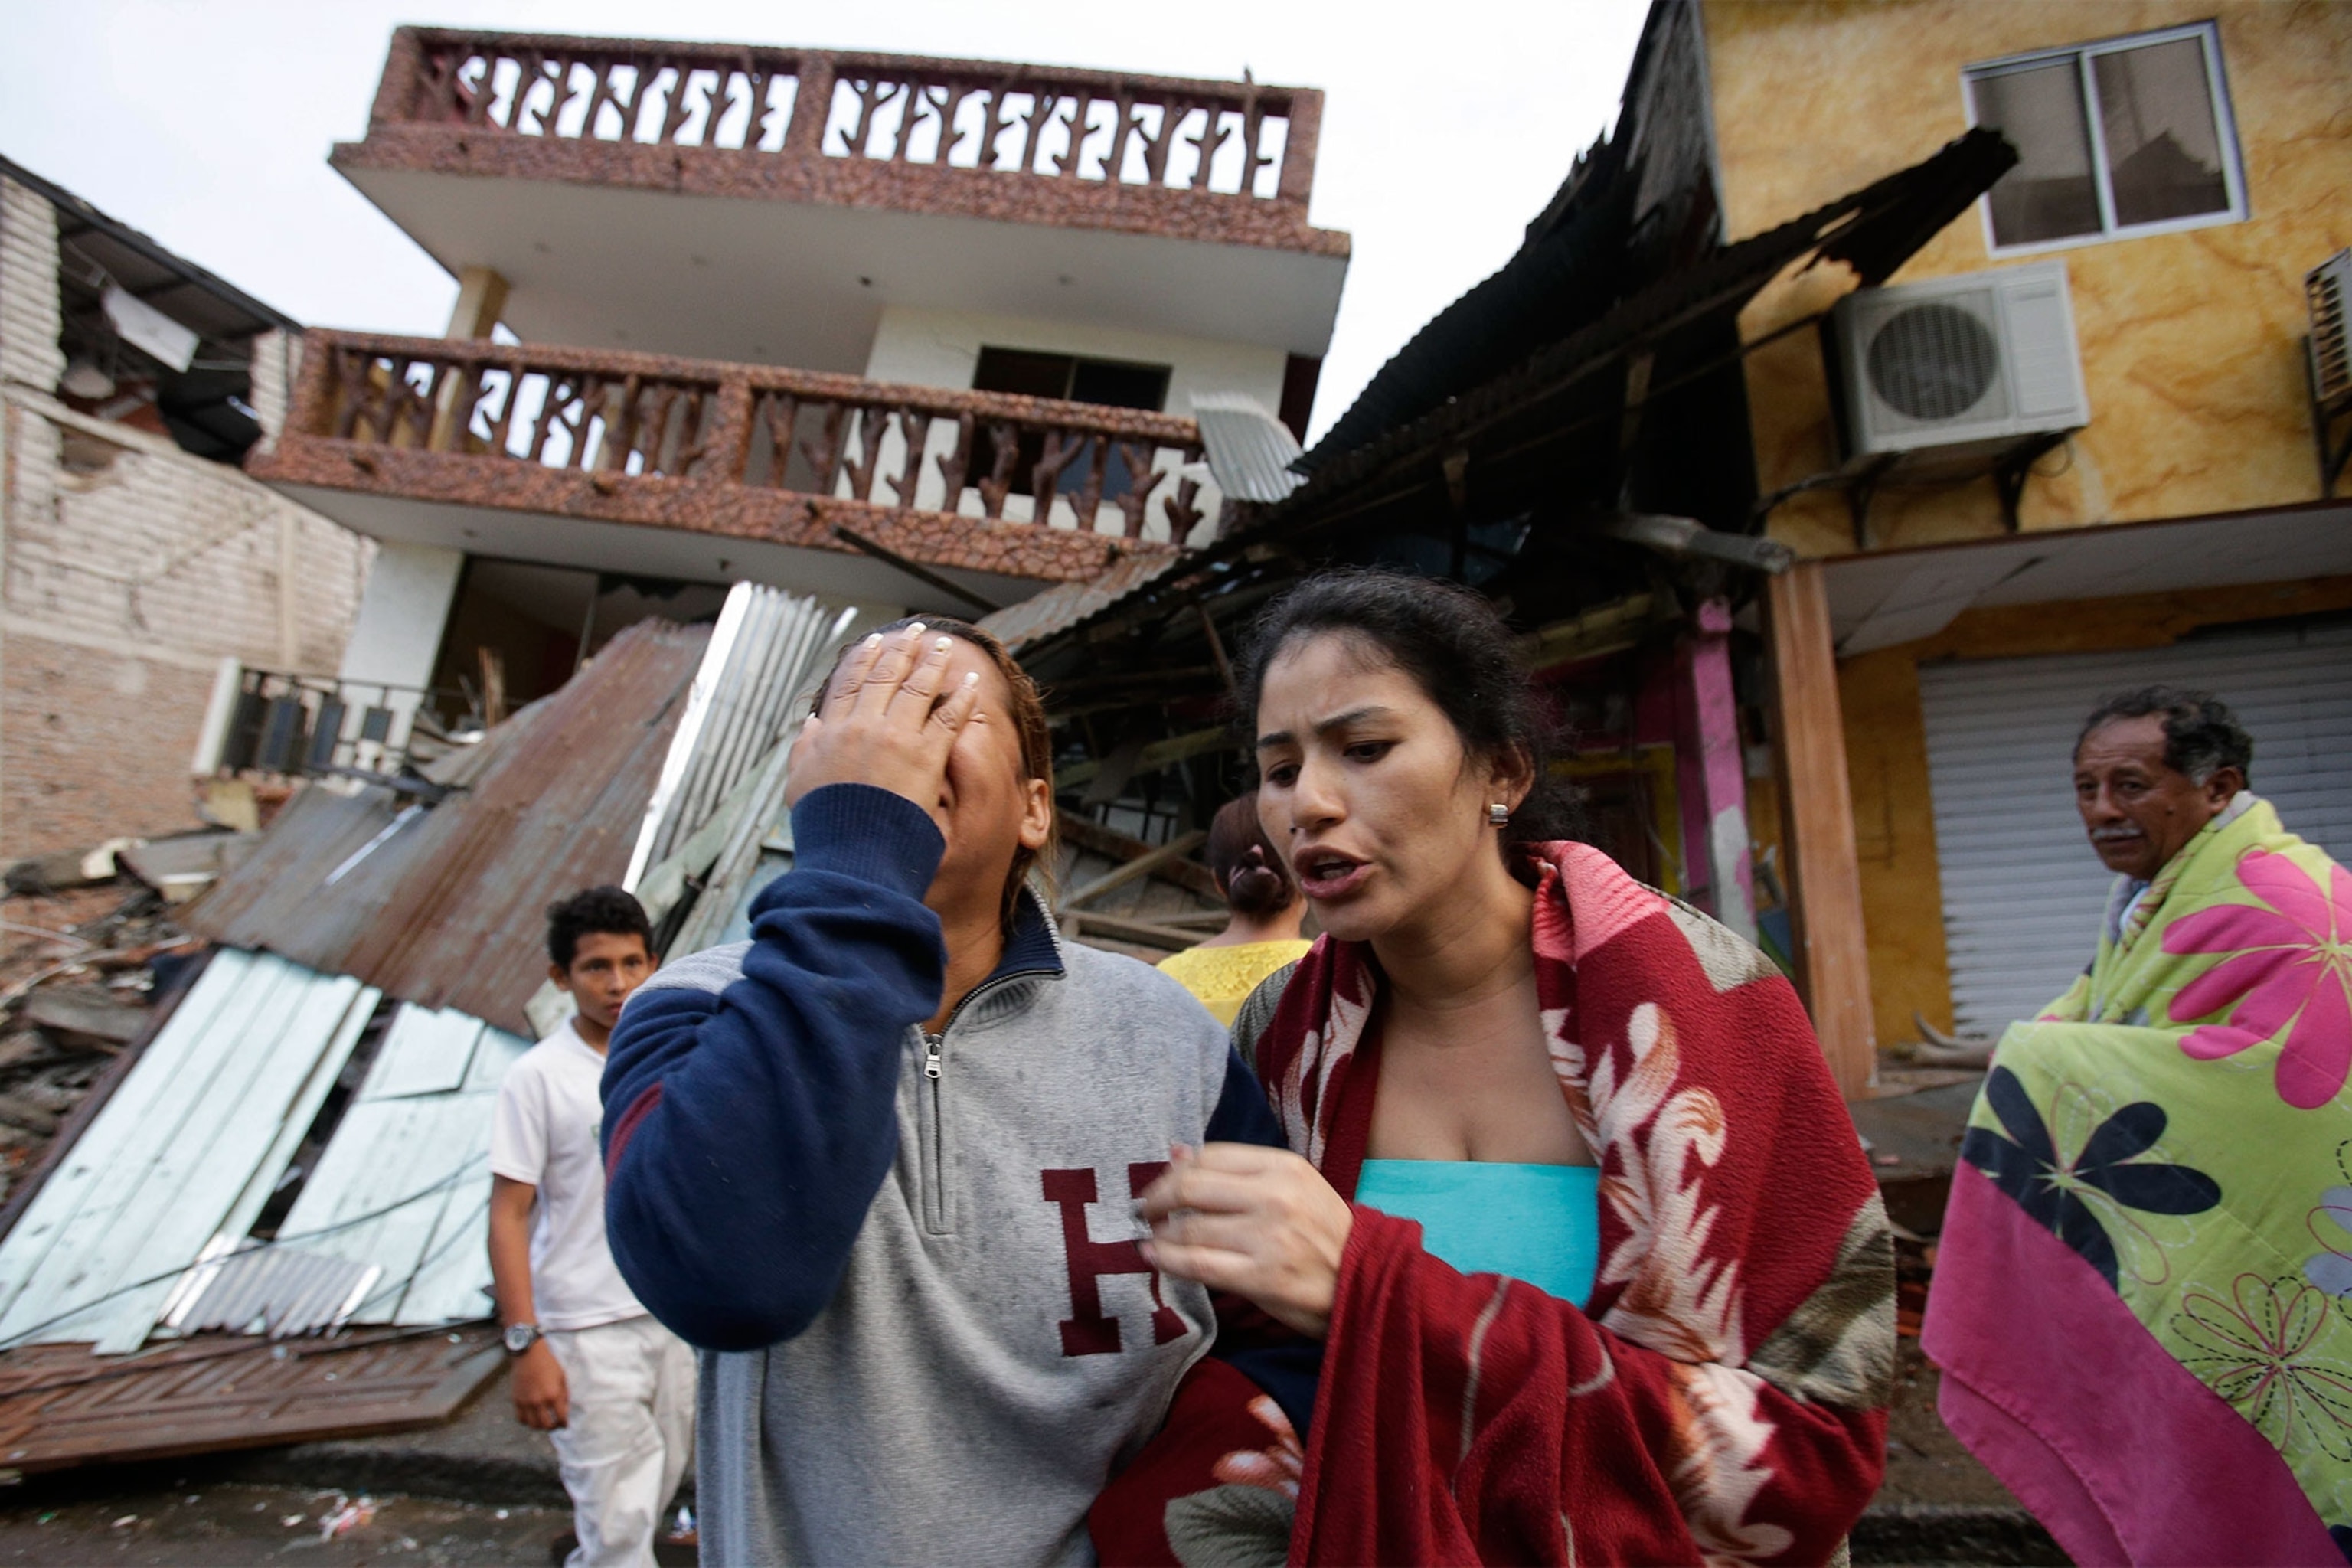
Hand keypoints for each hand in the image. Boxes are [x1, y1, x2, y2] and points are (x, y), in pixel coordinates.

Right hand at [510, 1340, 568, 1429]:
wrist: (529, 1354)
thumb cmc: (548, 1364)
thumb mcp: (562, 1377)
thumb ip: (564, 1395)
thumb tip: (564, 1410)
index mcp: (553, 1395)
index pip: (561, 1417)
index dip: (564, 1423)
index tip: (565, 1424)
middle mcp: (539, 1401)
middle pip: (546, 1425)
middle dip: (552, 1427)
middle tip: (555, 1425)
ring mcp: (526, 1402)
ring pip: (532, 1425)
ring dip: (539, 1426)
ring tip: (543, 1422)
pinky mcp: (516, 1400)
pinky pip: (520, 1418)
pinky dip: (527, 1421)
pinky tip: (532, 1417)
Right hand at [785, 625, 981, 824]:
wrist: (850, 852)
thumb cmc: (825, 825)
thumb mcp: (800, 784)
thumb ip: (803, 750)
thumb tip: (811, 723)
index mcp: (833, 731)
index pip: (850, 684)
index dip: (863, 659)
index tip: (873, 642)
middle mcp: (864, 726)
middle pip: (886, 676)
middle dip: (903, 649)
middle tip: (916, 631)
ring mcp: (896, 738)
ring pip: (918, 688)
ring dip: (933, 662)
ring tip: (943, 645)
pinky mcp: (926, 755)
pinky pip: (948, 716)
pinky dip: (961, 696)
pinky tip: (970, 681)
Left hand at [1137, 1142, 1353, 1339]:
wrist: (1369, 1282)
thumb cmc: (1325, 1233)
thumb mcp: (1293, 1187)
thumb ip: (1237, 1169)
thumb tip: (1177, 1151)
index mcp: (1284, 1166)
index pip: (1211, 1155)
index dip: (1176, 1170)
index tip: (1162, 1184)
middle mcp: (1275, 1196)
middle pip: (1192, 1186)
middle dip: (1158, 1198)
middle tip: (1147, 1210)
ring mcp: (1267, 1237)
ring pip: (1190, 1227)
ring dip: (1160, 1233)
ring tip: (1153, 1237)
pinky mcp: (1261, 1277)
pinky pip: (1198, 1264)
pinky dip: (1167, 1259)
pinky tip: (1154, 1257)